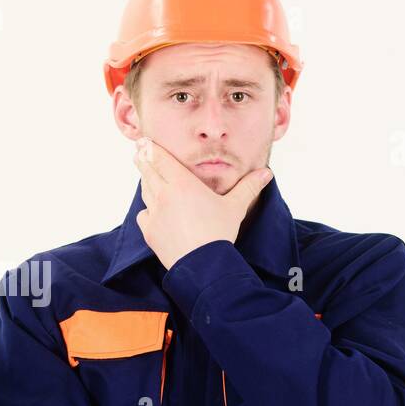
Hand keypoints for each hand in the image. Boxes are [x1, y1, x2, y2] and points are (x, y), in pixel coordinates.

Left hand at [133, 137, 272, 269]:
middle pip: (147, 171)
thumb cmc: (219, 233)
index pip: (160, 159)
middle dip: (142, 160)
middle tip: (138, 151)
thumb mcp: (235, 207)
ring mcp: (154, 213)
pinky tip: (152, 210)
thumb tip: (266, 173)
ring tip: (146, 175)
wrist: (203, 265)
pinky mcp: (149, 231)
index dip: (150, 148)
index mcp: (182, 184)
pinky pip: (144, 214)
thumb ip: (249, 187)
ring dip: (146, 181)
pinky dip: (147, 210)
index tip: (143, 141)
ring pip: (145, 191)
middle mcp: (163, 195)